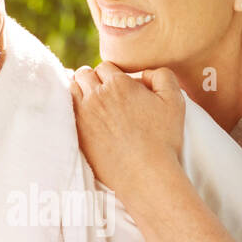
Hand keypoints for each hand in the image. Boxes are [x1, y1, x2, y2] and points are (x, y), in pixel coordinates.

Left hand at [70, 63, 185, 205]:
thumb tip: (144, 73)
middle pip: (84, 74)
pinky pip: (66, 111)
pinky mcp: (77, 134)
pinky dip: (72, 108)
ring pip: (72, 89)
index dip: (112, 75)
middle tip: (102, 91)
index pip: (105, 67)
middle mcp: (97, 96)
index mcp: (119, 84)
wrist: (147, 174)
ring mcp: (83, 115)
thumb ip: (162, 76)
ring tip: (91, 100)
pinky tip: (83, 114)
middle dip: (93, 79)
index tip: (117, 86)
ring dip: (79, 90)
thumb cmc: (163, 139)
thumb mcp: (175, 101)